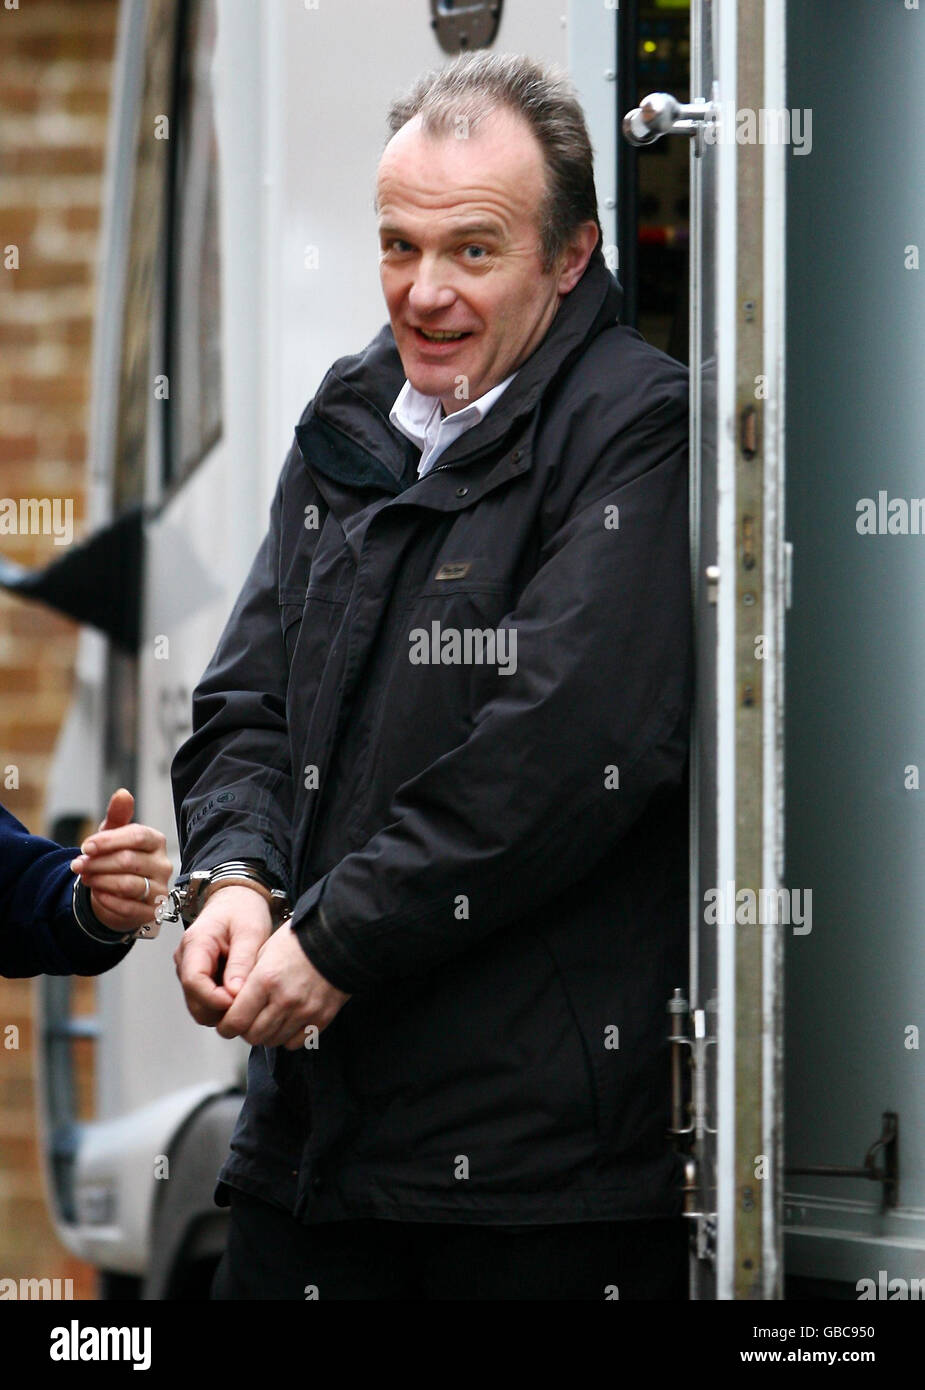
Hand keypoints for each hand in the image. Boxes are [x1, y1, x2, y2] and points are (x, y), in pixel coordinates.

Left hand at [69, 788, 171, 932]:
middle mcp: (163, 864)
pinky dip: (107, 901)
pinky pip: (128, 908)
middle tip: (78, 865)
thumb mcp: (114, 835)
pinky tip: (97, 894)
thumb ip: (118, 815)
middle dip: (98, 863)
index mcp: (156, 841)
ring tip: (86, 878)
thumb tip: (123, 794)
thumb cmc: (118, 858)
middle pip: (129, 861)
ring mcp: (160, 889)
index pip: (137, 836)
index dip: (108, 841)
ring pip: (128, 885)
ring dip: (100, 881)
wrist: (119, 894)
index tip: (85, 846)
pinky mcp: (153, 912)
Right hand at [174, 885, 272, 1025]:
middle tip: (246, 1002)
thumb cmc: (243, 909)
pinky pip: (205, 1000)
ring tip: (245, 994)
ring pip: (198, 1004)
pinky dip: (221, 1003)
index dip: (214, 999)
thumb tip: (234, 993)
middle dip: (218, 1008)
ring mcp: (189, 968)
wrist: (237, 900)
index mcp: (196, 942)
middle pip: (193, 999)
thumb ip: (242, 962)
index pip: (194, 981)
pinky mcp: (197, 975)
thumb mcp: (250, 932)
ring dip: (220, 1008)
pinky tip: (238, 992)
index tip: (235, 1002)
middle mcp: (186, 957)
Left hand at [216, 923, 349, 1048]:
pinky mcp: (321, 1018)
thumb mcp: (266, 950)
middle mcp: (284, 999)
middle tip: (246, 1022)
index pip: (236, 1020)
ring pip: (273, 1041)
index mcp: (266, 980)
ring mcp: (305, 1011)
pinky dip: (286, 1037)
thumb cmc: (300, 940)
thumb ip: (248, 978)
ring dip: (265, 1034)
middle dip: (244, 1031)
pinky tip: (286, 1022)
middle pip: (253, 1036)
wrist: (340, 939)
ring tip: (267, 1020)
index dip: (226, 1027)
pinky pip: (295, 1043)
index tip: (226, 1024)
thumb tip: (232, 1003)